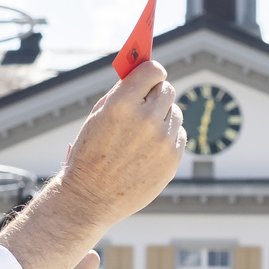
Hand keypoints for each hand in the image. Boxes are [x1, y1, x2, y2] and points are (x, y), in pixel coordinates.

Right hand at [58, 60, 183, 226]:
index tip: (152, 74)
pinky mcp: (172, 158)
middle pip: (167, 89)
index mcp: (122, 103)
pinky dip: (168, 137)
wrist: (90, 199)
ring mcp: (162, 140)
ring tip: (145, 132)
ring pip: (175, 112)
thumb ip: (122, 95)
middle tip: (149, 100)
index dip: (151, 71)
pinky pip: (179, 135)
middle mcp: (146, 119)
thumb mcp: (97, 118)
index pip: (153, 70)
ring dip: (164, 117)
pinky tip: (150, 148)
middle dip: (157, 93)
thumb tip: (144, 78)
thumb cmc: (89, 157)